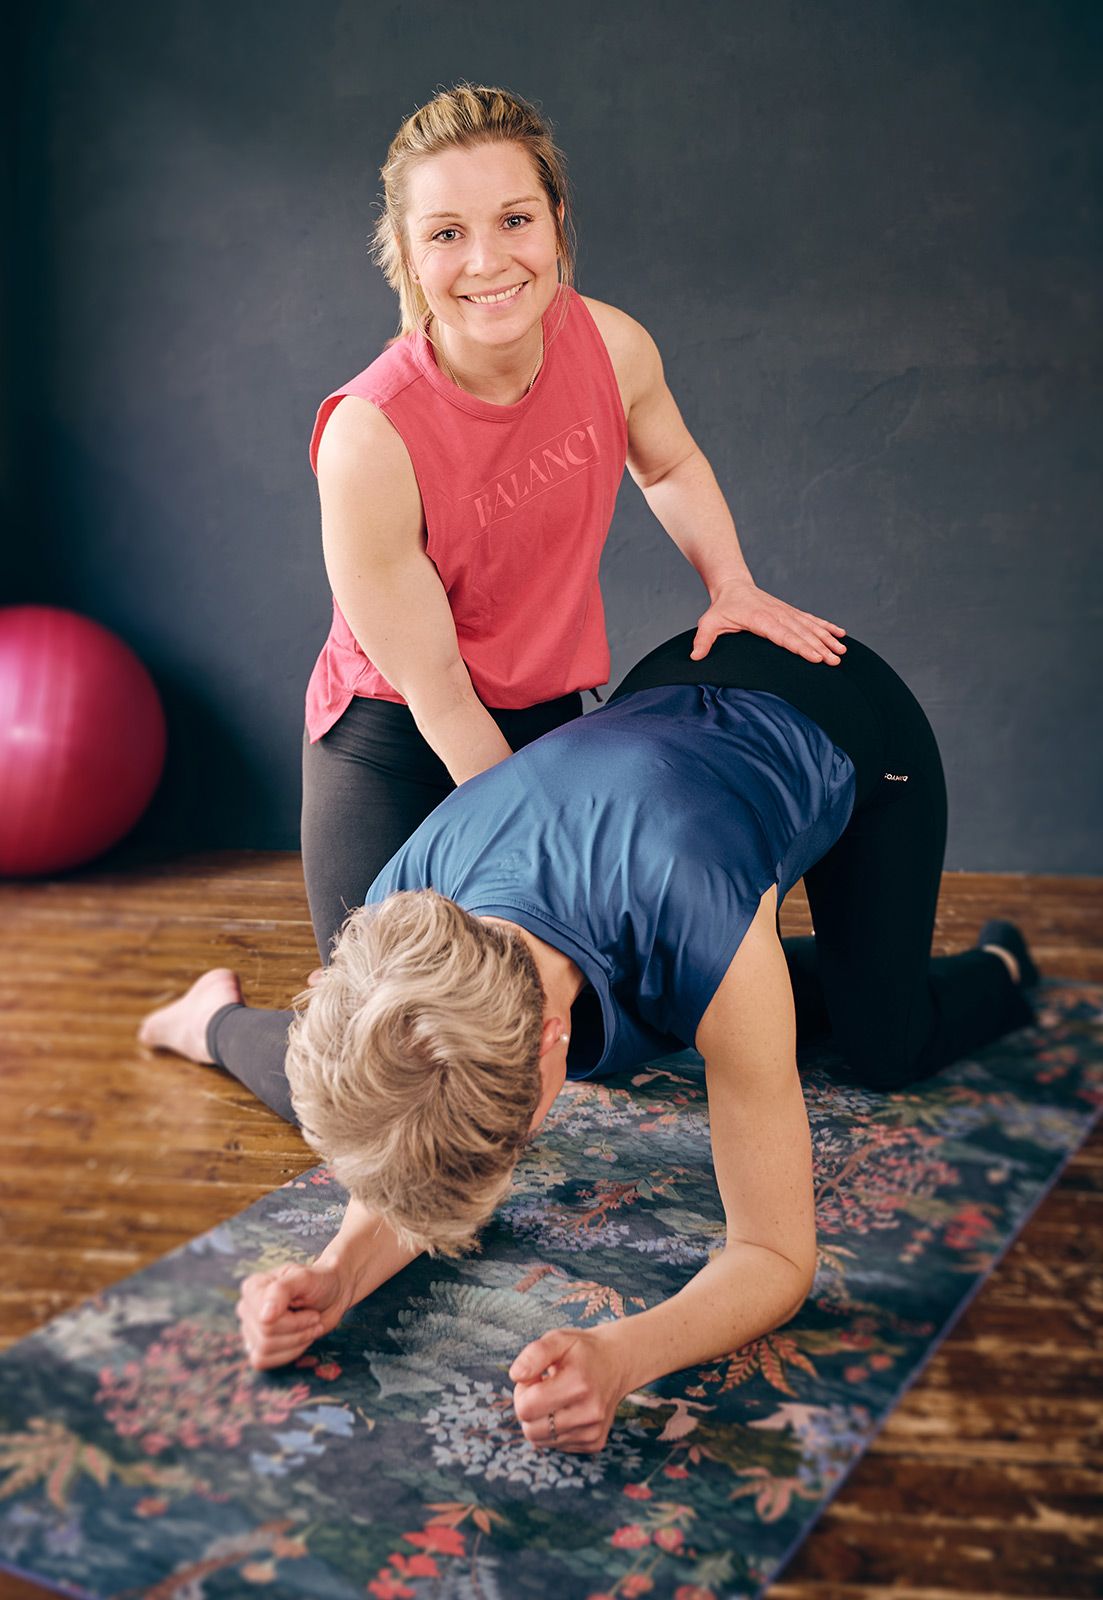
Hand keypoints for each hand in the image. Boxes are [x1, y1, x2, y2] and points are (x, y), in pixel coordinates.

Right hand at [236, 1261, 348, 1370]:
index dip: (293, 1322)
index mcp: (253, 1287)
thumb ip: (282, 1291)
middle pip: (265, 1337)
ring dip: (296, 1342)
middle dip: (297, 1332)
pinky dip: (287, 1354)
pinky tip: (300, 1340)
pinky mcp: (257, 1345)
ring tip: (310, 1328)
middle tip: (315, 1319)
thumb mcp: (305, 1278)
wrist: (331, 1295)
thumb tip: (264, 1317)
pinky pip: (261, 1361)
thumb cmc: (318, 1283)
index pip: (265, 1320)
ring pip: (264, 1351)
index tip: (313, 1313)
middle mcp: (246, 1307)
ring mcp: (250, 1327)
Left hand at [510, 1326, 627, 1453]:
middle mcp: (589, 1412)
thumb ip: (534, 1353)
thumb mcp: (558, 1339)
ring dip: (540, 1420)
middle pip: (530, 1430)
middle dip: (528, 1408)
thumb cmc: (582, 1350)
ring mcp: (593, 1431)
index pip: (526, 1408)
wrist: (617, 1362)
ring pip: (541, 1441)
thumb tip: (516, 1375)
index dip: (522, 1391)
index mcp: (578, 1384)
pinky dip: (554, 1429)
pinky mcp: (594, 1443)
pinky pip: (556, 1445)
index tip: (535, 1377)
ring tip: (554, 1398)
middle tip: (541, 1388)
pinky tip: (566, 1409)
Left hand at [692, 577, 845, 664]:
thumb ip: (703, 639)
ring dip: (827, 639)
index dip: (800, 646)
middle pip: (802, 633)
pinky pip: (812, 620)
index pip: (783, 635)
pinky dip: (827, 627)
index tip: (815, 656)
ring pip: (810, 626)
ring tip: (842, 652)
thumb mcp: (709, 622)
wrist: (733, 586)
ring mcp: (786, 613)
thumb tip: (695, 658)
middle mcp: (778, 615)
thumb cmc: (722, 608)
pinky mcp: (790, 612)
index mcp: (761, 619)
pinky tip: (841, 634)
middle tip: (834, 660)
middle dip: (820, 647)